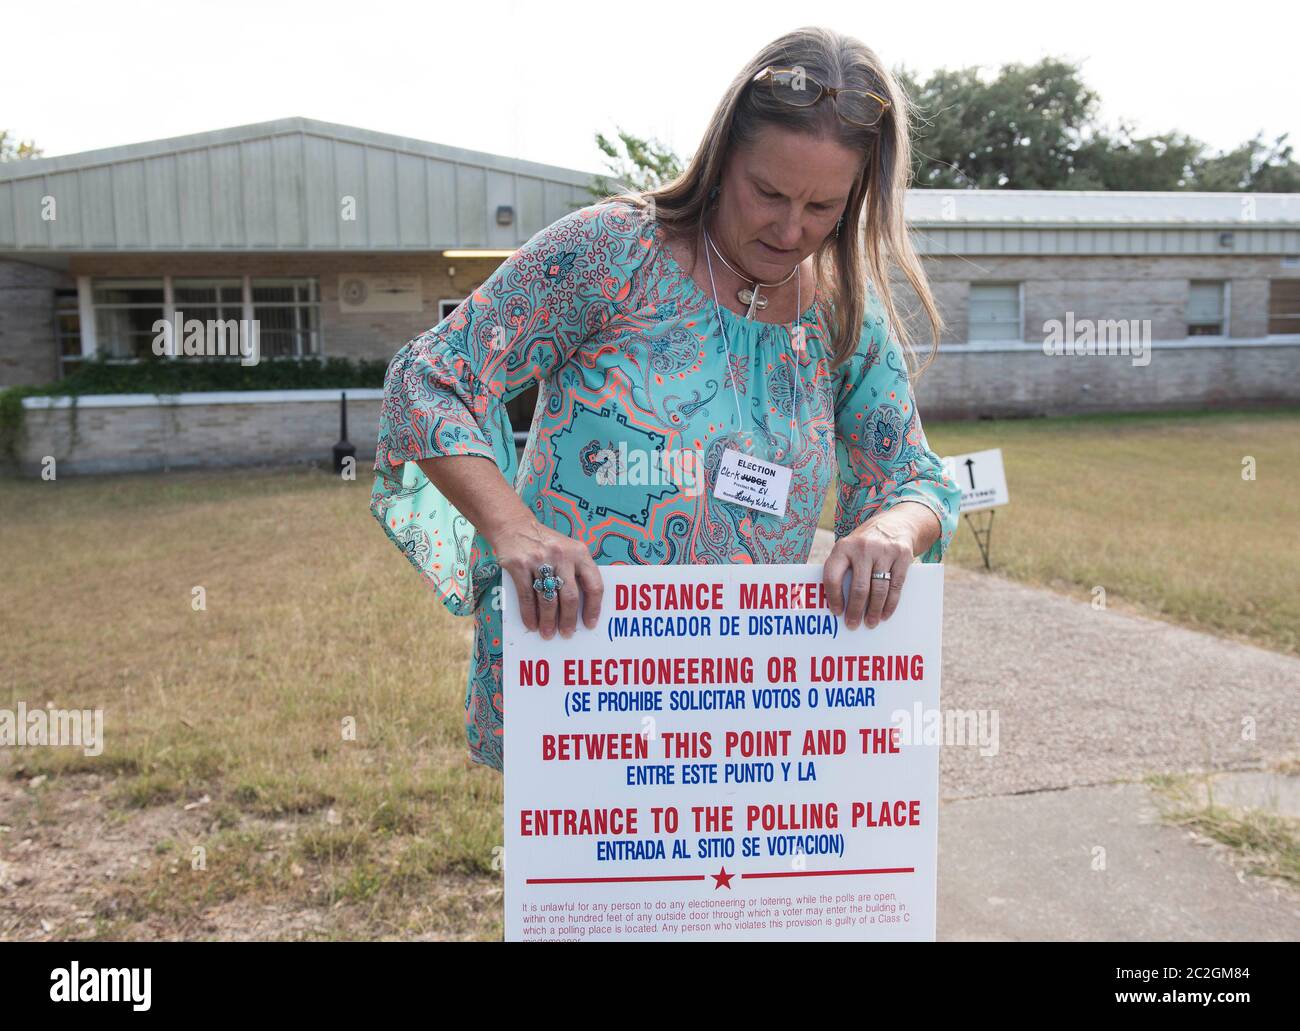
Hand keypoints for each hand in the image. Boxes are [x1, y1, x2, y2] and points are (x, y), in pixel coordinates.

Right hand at [487, 514, 602, 638]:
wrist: (514, 526)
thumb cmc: (546, 544)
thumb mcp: (568, 550)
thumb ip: (576, 572)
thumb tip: (580, 609)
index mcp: (579, 553)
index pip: (594, 584)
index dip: (593, 608)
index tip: (590, 624)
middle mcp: (562, 555)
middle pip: (570, 596)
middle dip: (569, 620)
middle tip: (567, 634)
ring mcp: (539, 560)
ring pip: (548, 599)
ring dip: (548, 621)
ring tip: (548, 633)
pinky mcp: (519, 565)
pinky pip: (526, 596)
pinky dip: (529, 614)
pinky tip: (532, 624)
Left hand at [823, 517, 915, 630]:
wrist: (895, 523)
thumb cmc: (864, 545)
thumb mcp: (849, 549)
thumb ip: (842, 570)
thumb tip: (837, 604)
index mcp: (843, 547)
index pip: (833, 576)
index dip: (834, 597)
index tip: (836, 612)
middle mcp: (863, 548)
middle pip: (859, 587)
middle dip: (855, 610)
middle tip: (852, 625)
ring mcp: (884, 551)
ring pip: (879, 589)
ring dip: (874, 610)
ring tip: (870, 623)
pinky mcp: (902, 555)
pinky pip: (896, 586)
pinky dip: (890, 604)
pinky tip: (885, 613)